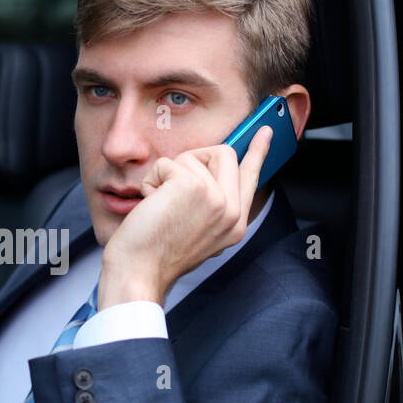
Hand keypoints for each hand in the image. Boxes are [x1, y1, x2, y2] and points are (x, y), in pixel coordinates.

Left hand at [98, 126, 271, 309]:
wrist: (138, 271)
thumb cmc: (156, 252)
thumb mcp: (196, 230)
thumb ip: (211, 202)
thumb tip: (204, 167)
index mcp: (235, 225)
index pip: (252, 178)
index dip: (258, 151)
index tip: (265, 131)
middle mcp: (232, 212)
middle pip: (224, 154)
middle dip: (192, 162)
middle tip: (173, 188)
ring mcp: (217, 198)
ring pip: (194, 156)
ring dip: (168, 175)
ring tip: (161, 204)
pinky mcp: (193, 187)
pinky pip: (169, 162)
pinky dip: (152, 180)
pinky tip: (151, 203)